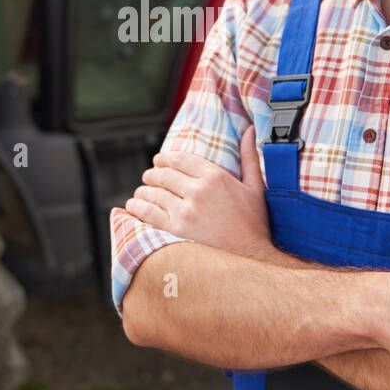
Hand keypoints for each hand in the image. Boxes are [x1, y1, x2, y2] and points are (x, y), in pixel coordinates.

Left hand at [124, 125, 274, 260]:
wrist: (251, 259)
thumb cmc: (254, 224)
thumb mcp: (255, 187)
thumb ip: (249, 156)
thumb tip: (250, 130)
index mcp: (215, 176)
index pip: (180, 158)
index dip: (165, 158)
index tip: (158, 160)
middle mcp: (198, 191)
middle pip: (164, 174)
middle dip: (152, 174)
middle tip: (148, 176)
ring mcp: (185, 211)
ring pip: (153, 193)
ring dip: (143, 190)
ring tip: (140, 192)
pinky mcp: (176, 230)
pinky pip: (148, 213)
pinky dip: (138, 207)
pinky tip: (133, 206)